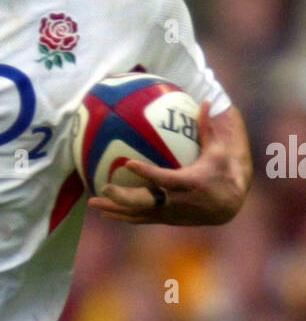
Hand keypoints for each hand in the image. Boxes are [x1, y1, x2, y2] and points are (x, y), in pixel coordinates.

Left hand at [87, 101, 252, 225]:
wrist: (227, 207)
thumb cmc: (222, 174)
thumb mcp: (217, 152)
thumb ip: (206, 128)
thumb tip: (203, 101)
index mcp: (188, 183)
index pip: (163, 178)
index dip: (145, 172)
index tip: (127, 163)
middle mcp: (175, 201)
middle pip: (144, 201)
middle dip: (122, 197)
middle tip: (103, 187)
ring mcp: (168, 213)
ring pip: (137, 214)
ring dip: (114, 209)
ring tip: (92, 203)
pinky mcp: (164, 219)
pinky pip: (139, 219)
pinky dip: (122, 215)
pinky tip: (105, 211)